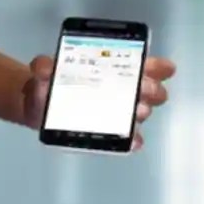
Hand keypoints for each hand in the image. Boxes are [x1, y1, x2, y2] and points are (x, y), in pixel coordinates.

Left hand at [21, 55, 177, 150]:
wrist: (41, 105)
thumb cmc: (53, 82)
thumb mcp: (46, 69)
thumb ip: (44, 66)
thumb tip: (42, 68)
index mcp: (115, 67)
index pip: (144, 63)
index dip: (156, 65)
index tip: (163, 68)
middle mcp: (124, 88)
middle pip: (150, 88)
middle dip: (149, 87)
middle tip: (141, 88)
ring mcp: (120, 111)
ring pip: (143, 110)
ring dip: (142, 110)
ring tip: (136, 110)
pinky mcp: (112, 132)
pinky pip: (130, 137)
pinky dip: (133, 138)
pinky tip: (132, 139)